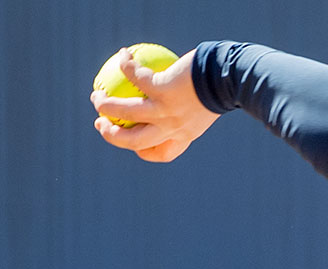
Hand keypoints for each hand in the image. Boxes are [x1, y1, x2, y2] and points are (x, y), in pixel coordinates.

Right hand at [91, 48, 218, 162]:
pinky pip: (135, 77)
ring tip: (97, 95)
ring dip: (106, 105)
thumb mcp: (210, 100)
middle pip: (133, 142)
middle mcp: (172, 127)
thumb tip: (181, 94)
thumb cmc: (221, 85)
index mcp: (184, 135)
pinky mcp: (162, 90)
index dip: (145, 153)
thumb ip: (192, 103)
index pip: (162, 153)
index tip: (136, 145)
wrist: (229, 77)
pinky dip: (126, 65)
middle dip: (111, 137)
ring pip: (126, 113)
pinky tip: (122, 56)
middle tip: (100, 123)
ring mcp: (165, 110)